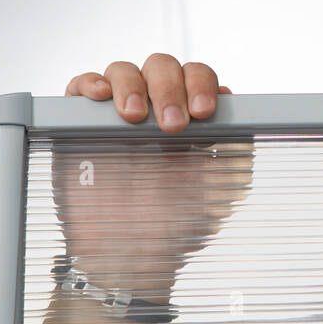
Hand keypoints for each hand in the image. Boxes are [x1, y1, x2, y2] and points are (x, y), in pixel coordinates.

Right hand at [56, 54, 248, 296]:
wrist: (131, 257)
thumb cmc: (178, 221)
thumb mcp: (220, 189)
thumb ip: (235, 153)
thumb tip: (242, 118)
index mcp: (190, 114)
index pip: (198, 77)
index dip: (202, 85)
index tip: (204, 113)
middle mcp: (156, 106)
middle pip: (163, 66)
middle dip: (171, 88)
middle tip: (173, 126)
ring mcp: (117, 113)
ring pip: (124, 70)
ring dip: (133, 85)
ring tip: (136, 116)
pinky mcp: (81, 124)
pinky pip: (81, 86)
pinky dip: (91, 83)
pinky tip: (102, 97)